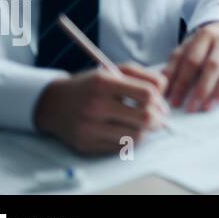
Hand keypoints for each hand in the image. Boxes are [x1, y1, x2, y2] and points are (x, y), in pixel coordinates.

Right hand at [34, 64, 169, 154]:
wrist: (53, 103)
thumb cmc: (90, 85)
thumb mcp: (114, 70)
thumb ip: (143, 75)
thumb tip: (165, 91)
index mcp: (103, 83)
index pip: (146, 94)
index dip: (160, 99)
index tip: (160, 103)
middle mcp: (95, 106)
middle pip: (145, 118)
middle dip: (159, 118)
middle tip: (159, 117)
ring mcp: (89, 128)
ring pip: (136, 136)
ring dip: (145, 130)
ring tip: (142, 123)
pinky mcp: (86, 145)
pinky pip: (121, 147)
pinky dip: (130, 139)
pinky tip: (127, 130)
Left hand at [162, 22, 218, 111]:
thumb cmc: (204, 44)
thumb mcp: (187, 47)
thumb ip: (175, 64)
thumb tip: (161, 86)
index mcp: (205, 35)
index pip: (192, 60)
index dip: (182, 81)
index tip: (174, 101)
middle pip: (213, 65)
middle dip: (201, 89)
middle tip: (191, 108)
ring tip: (207, 108)